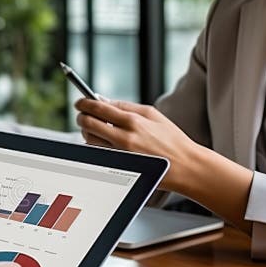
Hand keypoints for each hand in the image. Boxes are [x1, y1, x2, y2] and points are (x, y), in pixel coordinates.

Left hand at [74, 98, 204, 190]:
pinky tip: (105, 142)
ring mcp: (120, 153)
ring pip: (90, 139)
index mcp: (133, 121)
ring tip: (96, 129)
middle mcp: (124, 137)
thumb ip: (126, 107)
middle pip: (88, 123)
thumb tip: (103, 100)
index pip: (98, 108)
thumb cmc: (171, 139)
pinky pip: (98, 152)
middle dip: (82, 117)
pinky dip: (96, 145)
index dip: (84, 103)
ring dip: (88, 132)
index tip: (80, 102)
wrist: (185, 166)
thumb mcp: (153, 115)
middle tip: (82, 115)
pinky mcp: (119, 165)